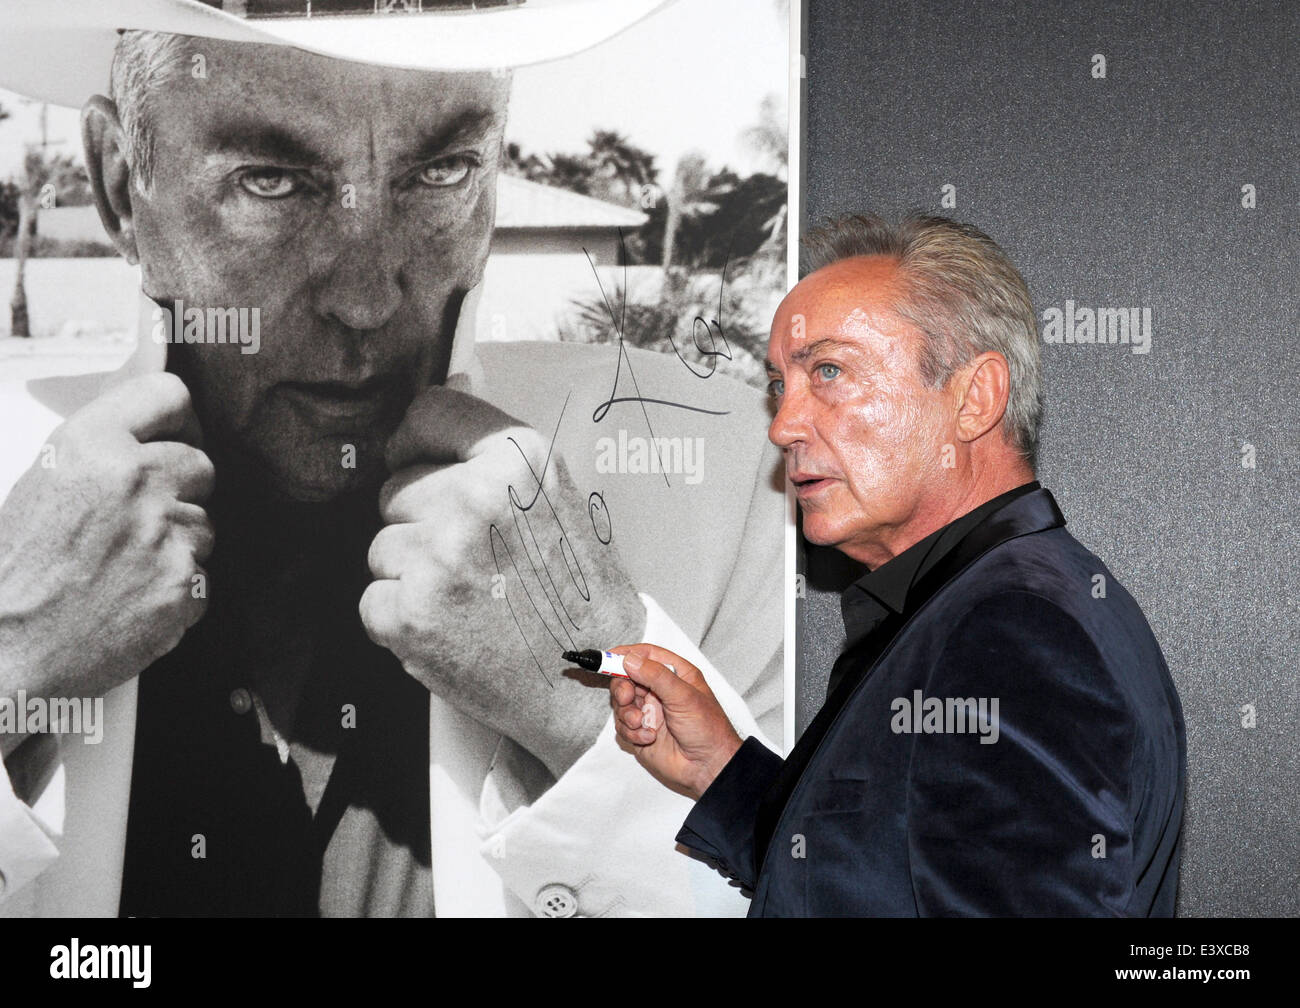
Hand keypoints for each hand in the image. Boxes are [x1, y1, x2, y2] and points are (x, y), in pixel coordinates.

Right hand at [0, 373, 213, 754]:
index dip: (179, 419)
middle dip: (180, 489)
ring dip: (178, 542)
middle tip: (143, 517)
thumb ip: (102, 451)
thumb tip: (152, 432)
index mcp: (91, 445)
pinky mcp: (183, 582)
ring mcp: (164, 533)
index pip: (168, 396)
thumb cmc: (17, 569)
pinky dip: (177, 589)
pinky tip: (134, 598)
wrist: (7, 648)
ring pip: (205, 522)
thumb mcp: (43, 482)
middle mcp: (134, 481)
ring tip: (125, 565)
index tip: (178, 436)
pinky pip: (202, 574)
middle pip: (200, 464)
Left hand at [360, 380, 644, 778]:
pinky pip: (373, 597)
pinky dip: (402, 619)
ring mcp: (436, 559)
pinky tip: (450, 628)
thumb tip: (453, 378)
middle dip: (423, 521)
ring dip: (412, 572)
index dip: (422, 442)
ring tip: (469, 599)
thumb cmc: (582, 596)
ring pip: (382, 545)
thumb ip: (501, 452)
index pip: (429, 412)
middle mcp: (474, 500)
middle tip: (475, 560)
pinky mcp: (407, 615)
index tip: (425, 463)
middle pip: (399, 487)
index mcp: (519, 461)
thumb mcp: (562, 500)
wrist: (594, 686)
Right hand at [608, 643, 742, 799]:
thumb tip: (630, 660)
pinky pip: (622, 726)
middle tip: (626, 698)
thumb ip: (656, 676)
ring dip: (627, 714)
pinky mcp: (641, 732)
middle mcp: (660, 691)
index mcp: (675, 675)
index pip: (647, 656)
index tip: (607, 657)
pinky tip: (649, 738)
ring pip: (621, 704)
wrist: (707, 766)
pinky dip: (631, 732)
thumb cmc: (707, 729)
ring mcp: (649, 712)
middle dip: (622, 688)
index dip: (626, 654)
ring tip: (641, 724)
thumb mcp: (684, 696)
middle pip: (627, 678)